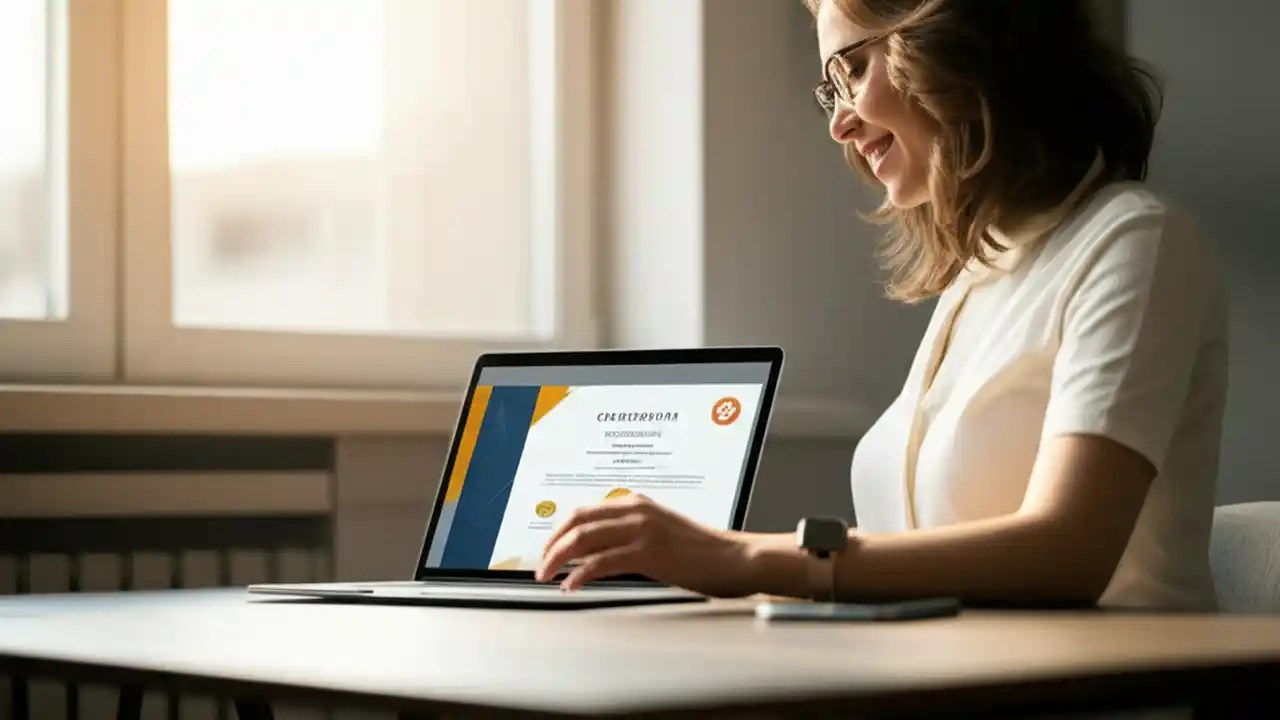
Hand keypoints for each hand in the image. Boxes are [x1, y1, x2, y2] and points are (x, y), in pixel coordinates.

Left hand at [536, 495, 756, 596]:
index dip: (559, 532)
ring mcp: (641, 529)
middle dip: (551, 544)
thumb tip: (598, 552)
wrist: (736, 558)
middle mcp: (635, 510)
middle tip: (540, 566)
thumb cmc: (703, 552)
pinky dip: (579, 574)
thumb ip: (631, 534)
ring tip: (547, 577)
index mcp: (636, 503)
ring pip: (583, 539)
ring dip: (558, 559)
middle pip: (576, 521)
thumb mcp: (661, 533)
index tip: (548, 550)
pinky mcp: (649, 552)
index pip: (583, 512)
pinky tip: (572, 585)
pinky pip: (601, 562)